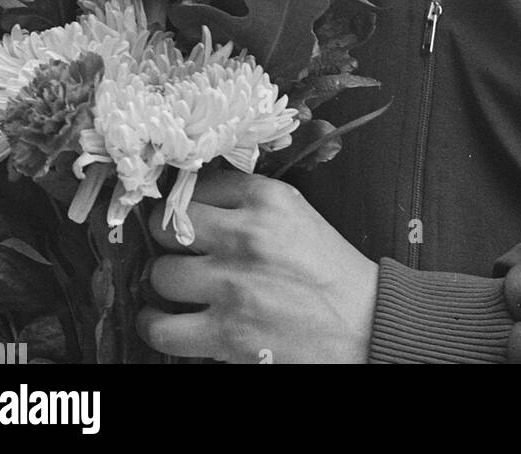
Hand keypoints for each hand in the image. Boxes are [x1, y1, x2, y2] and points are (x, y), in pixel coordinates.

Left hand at [136, 170, 378, 363]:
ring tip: (171, 286)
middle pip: (168, 227)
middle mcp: (246, 236)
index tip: (182, 214)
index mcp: (268, 199)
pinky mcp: (228, 333)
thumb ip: (250, 203)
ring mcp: (234, 286)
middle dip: (168, 239)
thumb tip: (196, 202)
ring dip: (164, 283)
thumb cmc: (331, 272)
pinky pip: (162, 328)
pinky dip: (155, 326)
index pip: (198, 187)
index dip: (185, 202)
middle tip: (176, 249)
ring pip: (161, 275)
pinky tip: (163, 320)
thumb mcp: (297, 215)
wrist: (365, 326)